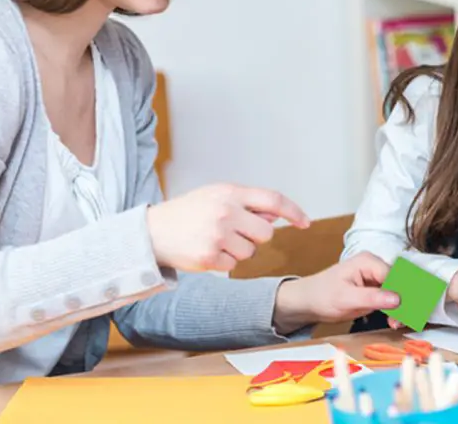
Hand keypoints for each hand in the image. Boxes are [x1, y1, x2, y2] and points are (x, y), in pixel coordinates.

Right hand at [145, 183, 308, 272]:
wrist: (152, 232)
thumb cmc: (188, 213)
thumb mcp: (216, 196)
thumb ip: (246, 204)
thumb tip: (274, 218)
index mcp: (230, 192)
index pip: (273, 199)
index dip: (294, 211)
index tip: (305, 223)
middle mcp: (226, 211)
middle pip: (266, 233)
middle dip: (255, 237)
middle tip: (234, 232)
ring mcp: (217, 235)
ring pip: (251, 252)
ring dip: (238, 251)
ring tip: (216, 240)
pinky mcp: (209, 257)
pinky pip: (233, 265)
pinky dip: (224, 262)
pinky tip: (207, 251)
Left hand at [272, 253, 400, 333]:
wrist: (309, 301)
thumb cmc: (322, 295)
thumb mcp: (346, 298)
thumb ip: (372, 297)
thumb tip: (398, 298)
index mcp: (368, 262)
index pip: (395, 275)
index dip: (405, 293)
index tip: (411, 310)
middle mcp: (375, 267)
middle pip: (400, 282)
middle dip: (406, 301)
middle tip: (406, 320)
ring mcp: (376, 278)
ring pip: (399, 291)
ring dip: (402, 307)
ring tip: (397, 323)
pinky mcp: (375, 290)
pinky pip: (392, 298)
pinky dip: (396, 310)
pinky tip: (394, 321)